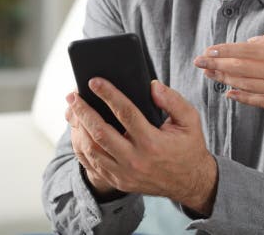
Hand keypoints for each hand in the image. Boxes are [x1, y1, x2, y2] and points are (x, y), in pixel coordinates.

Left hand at [65, 79, 217, 214]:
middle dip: (83, 111)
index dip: (108, 94)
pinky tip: (79, 132)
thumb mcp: (190, 119)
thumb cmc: (188, 146)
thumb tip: (152, 86)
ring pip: (92, 150)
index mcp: (153, 142)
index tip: (94, 82)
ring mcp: (125, 173)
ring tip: (72, 110)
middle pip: (101, 132)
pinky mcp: (119, 181)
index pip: (125, 113)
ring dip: (78, 128)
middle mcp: (136, 159)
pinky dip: (82, 147)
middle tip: (72, 95)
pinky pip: (93, 164)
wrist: (190, 182)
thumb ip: (172, 100)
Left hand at [194, 30, 263, 111]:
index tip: (208, 50)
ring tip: (208, 75)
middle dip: (217, 65)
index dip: (224, 51)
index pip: (246, 51)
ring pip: (246, 85)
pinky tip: (229, 94)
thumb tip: (248, 43)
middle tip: (198, 62)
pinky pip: (259, 101)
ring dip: (225, 80)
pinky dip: (242, 97)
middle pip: (241, 68)